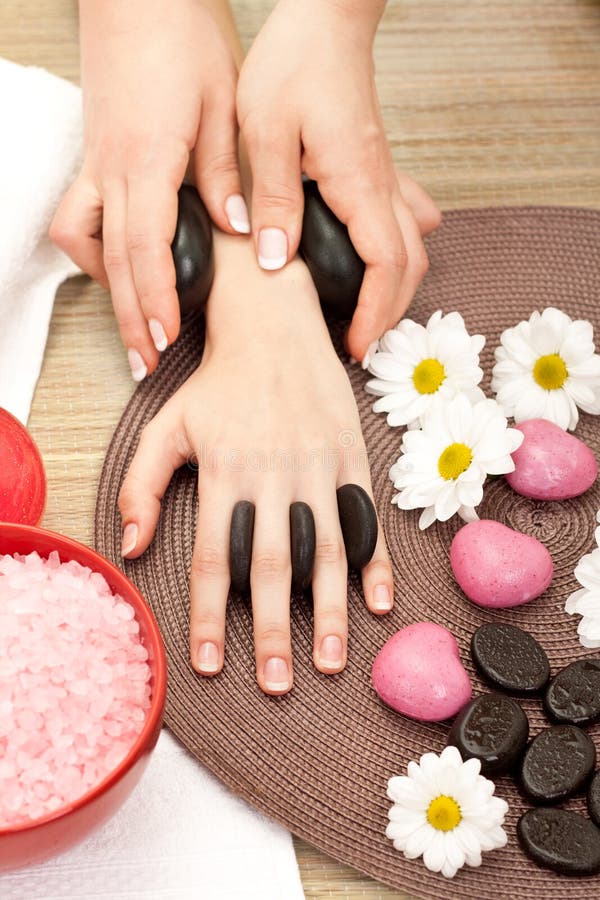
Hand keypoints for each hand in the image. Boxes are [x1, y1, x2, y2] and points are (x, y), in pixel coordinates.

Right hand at [50, 0, 246, 379]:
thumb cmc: (181, 36)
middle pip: (111, 259)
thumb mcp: (222, 106)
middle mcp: (112, 167)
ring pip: (82, 239)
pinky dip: (95, 247)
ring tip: (135, 317)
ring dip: (106, 284)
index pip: (146, 246)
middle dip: (128, 315)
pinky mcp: (94, 154)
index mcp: (148, 158)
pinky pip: (78, 214)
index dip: (155, 298)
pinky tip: (121, 260)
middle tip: (145, 360)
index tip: (167, 336)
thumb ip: (224, 176)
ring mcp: (95, 161)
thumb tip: (236, 232)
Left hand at [117, 239, 393, 693]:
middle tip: (275, 684)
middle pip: (274, 565)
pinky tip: (378, 603)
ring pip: (327, 550)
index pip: (216, 557)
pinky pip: (365, 518)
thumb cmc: (217, 384)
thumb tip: (131, 547)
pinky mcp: (353, 456)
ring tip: (332, 663)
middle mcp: (275, 473)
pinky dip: (375, 562)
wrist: (277, 326)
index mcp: (226, 470)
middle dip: (274, 629)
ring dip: (330, 611)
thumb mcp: (166, 425)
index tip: (210, 664)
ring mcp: (319, 465)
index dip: (210, 615)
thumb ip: (143, 483)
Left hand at [236, 0, 440, 361]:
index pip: (386, 266)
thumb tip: (274, 260)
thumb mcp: (266, 131)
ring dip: (395, 287)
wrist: (326, 19)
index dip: (374, 313)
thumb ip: (272, 199)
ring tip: (367, 315)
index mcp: (358, 183)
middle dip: (389, 312)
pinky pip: (402, 218)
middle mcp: (380, 186)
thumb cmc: (296, 63)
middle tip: (360, 343)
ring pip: (411, 246)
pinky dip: (399, 251)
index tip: (354, 344)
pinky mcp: (376, 168)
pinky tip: (386, 259)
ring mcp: (384, 178)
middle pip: (409, 265)